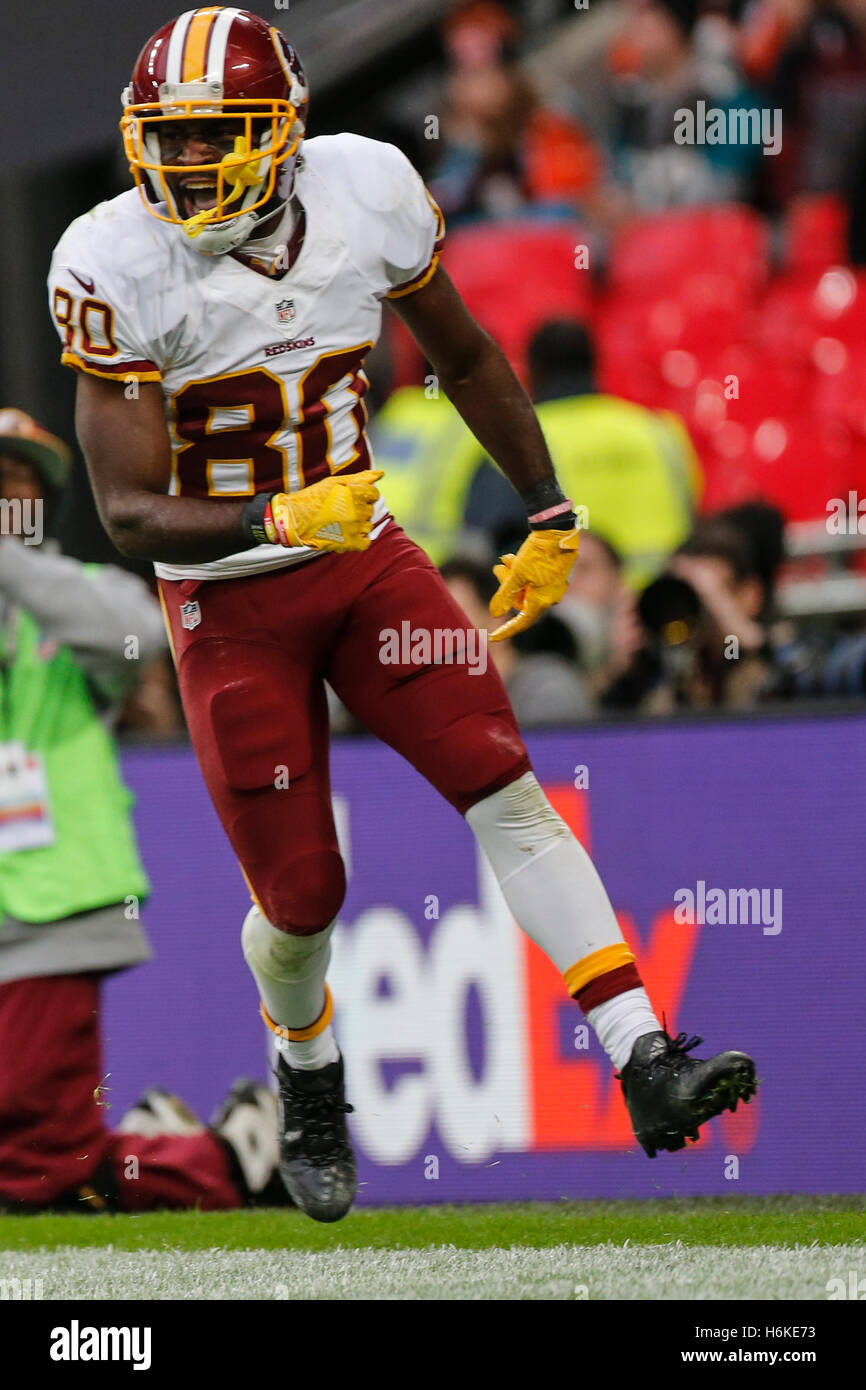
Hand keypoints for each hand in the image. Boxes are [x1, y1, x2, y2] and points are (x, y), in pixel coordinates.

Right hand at [269, 470, 383, 552]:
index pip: (374, 493)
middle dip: (359, 508)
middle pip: (370, 509)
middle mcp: (359, 511)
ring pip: (368, 525)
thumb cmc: (313, 498)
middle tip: (341, 509)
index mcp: (356, 494)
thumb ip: (360, 478)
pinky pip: (366, 541)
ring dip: (358, 523)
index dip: (363, 494)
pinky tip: (348, 534)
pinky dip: (360, 539)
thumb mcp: (335, 482)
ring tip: (341, 521)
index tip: (350, 496)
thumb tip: (380, 473)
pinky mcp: (351, 543)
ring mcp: (356, 528)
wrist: (294, 520)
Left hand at [489, 527, 579, 641]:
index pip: (522, 622)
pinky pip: (533, 579)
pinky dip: (522, 571)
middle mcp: (550, 597)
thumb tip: (495, 615)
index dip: (506, 631)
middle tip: (496, 568)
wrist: (558, 530)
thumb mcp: (517, 574)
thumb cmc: (539, 553)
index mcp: (543, 601)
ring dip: (512, 575)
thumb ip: (505, 595)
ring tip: (504, 559)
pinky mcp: (554, 575)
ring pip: (526, 587)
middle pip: (521, 600)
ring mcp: (554, 586)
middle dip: (506, 586)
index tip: (492, 637)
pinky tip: (513, 557)